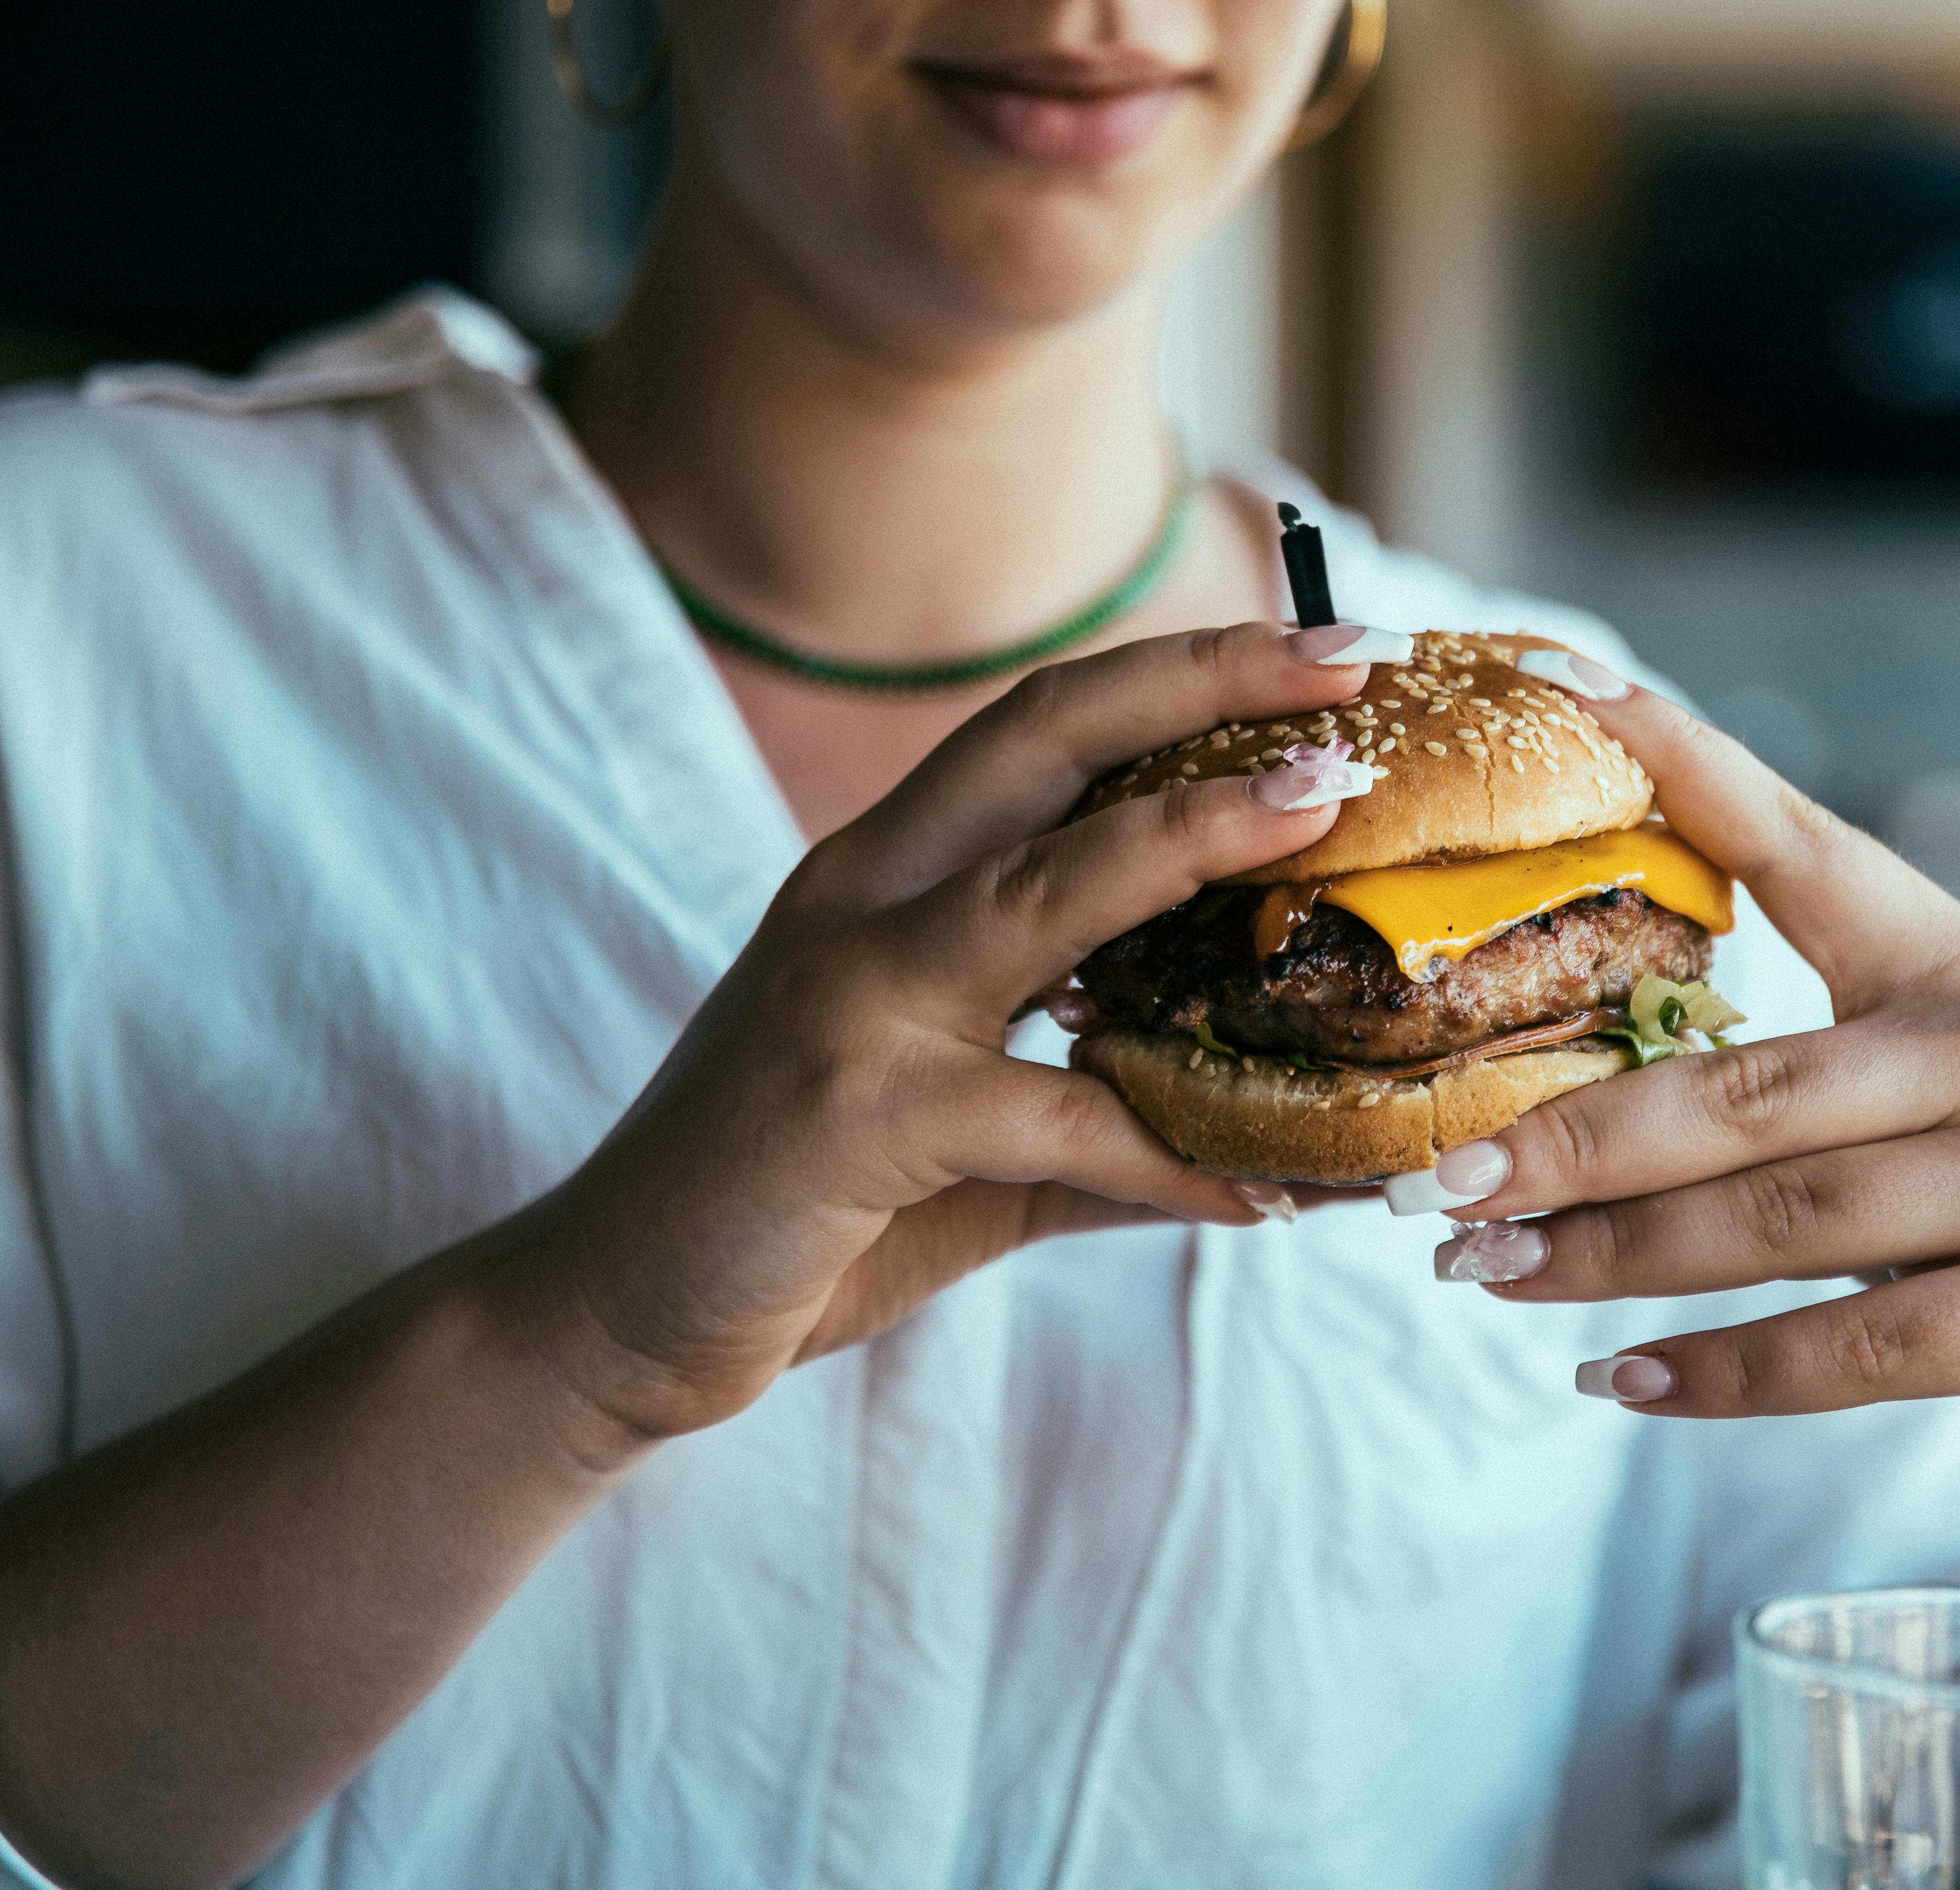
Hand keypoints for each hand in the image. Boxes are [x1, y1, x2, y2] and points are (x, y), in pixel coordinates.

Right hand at [488, 622, 1388, 1454]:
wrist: (615, 1308)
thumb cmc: (804, 1205)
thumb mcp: (974, 1141)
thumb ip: (1108, 1115)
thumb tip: (1277, 1142)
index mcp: (887, 876)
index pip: (1043, 728)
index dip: (1179, 676)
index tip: (1317, 651)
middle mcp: (862, 899)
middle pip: (1044, 737)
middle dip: (1199, 684)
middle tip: (1343, 664)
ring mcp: (849, 995)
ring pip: (1045, 885)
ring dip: (1195, 839)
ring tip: (1326, 813)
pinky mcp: (849, 1111)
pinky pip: (1048, 1113)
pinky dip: (1172, 1154)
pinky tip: (1271, 1189)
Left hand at [1427, 677, 1959, 1577]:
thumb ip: (1815, 1068)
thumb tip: (1584, 1096)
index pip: (1803, 840)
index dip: (1681, 756)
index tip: (1562, 679)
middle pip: (1739, 1090)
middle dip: (1566, 1140)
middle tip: (1432, 1182)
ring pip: (1773, 1221)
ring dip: (1609, 1257)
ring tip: (1485, 1278)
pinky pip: (1849, 1348)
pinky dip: (1718, 1372)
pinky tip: (1613, 1378)